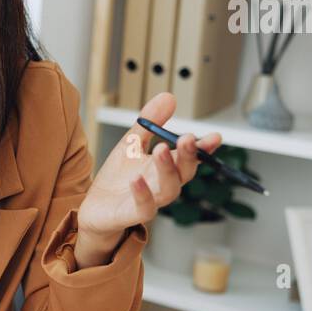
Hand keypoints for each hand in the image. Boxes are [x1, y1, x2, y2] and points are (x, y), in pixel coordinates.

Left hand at [74, 92, 221, 267]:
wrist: (97, 208)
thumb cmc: (118, 178)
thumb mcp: (131, 143)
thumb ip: (149, 122)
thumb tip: (168, 96)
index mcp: (167, 167)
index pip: (190, 157)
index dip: (204, 148)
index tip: (215, 136)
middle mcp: (163, 184)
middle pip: (184, 172)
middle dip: (189, 155)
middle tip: (187, 138)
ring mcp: (151, 201)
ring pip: (169, 190)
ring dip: (167, 169)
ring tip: (161, 149)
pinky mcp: (133, 214)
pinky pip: (144, 208)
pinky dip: (142, 194)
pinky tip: (136, 179)